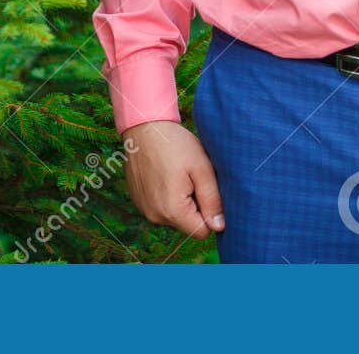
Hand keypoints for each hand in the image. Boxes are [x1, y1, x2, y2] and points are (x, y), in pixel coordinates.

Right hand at [120, 119, 225, 238]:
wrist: (144, 127)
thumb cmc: (176, 144)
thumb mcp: (202, 168)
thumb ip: (212, 200)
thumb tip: (220, 227)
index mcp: (173, 211)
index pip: (202, 232)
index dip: (210, 214)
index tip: (207, 190)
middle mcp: (155, 216)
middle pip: (188, 224)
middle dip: (196, 206)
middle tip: (193, 178)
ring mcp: (144, 209)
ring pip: (175, 216)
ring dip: (182, 201)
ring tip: (179, 175)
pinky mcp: (139, 201)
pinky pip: (161, 208)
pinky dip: (167, 196)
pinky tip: (167, 175)